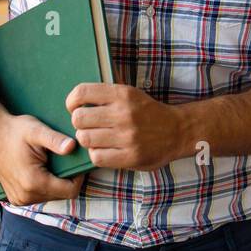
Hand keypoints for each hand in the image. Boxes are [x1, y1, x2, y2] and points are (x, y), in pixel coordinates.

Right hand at [0, 114, 86, 206]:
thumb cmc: (15, 131)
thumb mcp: (37, 130)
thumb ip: (56, 140)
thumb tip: (72, 146)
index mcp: (32, 182)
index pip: (70, 191)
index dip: (79, 177)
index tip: (77, 162)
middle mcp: (26, 195)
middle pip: (62, 194)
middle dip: (68, 178)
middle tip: (65, 160)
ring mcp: (20, 199)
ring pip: (52, 196)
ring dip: (57, 182)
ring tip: (53, 163)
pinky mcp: (17, 198)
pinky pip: (41, 196)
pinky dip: (46, 185)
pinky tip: (43, 169)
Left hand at [66, 83, 183, 170]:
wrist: (179, 131)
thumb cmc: (148, 113)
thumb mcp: (131, 94)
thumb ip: (106, 96)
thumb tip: (74, 103)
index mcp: (124, 94)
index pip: (82, 93)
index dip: (71, 101)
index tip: (74, 107)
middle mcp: (125, 113)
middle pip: (78, 118)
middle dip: (79, 123)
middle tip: (88, 126)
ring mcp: (128, 136)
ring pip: (84, 139)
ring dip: (87, 140)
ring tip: (98, 139)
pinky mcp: (130, 156)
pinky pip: (96, 157)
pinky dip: (97, 154)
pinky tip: (105, 150)